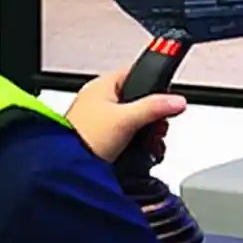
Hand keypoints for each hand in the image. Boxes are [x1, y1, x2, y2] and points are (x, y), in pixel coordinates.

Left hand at [66, 70, 187, 162]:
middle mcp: (100, 100)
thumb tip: (177, 100)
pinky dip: (136, 144)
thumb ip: (154, 107)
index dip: (153, 84)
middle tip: (157, 128)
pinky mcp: (100, 140)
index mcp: (103, 86)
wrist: (64, 168)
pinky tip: (140, 153)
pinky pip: (125, 136)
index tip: (166, 98)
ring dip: (145, 133)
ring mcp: (99, 121)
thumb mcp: (126, 119)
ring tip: (149, 144)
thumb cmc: (83, 137)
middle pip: (138, 101)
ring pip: (133, 121)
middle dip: (152, 117)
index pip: (135, 73)